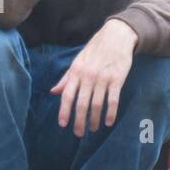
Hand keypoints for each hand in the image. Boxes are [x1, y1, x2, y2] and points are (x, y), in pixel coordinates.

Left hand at [51, 19, 136, 135]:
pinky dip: (111, 113)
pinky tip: (109, 122)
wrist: (116, 36)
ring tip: (94, 129)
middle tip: (78, 133)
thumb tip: (53, 92)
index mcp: (76, 71)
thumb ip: (66, 78)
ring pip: (97, 104)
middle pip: (81, 104)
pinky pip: (113, 100)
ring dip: (95, 120)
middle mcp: (88, 76)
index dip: (64, 111)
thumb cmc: (95, 50)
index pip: (67, 95)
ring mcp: (103, 78)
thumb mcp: (78, 61)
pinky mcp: (117, 79)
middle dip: (79, 121)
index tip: (63, 124)